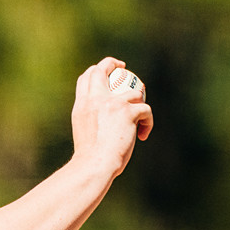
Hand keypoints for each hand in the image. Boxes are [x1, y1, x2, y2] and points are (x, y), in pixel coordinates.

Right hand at [70, 56, 153, 176]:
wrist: (94, 165)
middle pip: (102, 70)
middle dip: (113, 63)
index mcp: (82, 106)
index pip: (86, 79)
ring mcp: (112, 104)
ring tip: (140, 118)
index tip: (107, 74)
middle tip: (125, 69)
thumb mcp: (85, 134)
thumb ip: (92, 120)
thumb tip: (104, 120)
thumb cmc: (90, 157)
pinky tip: (142, 136)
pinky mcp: (128, 112)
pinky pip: (145, 110)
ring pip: (134, 93)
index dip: (96, 71)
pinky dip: (147, 123)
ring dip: (140, 104)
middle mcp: (95, 100)